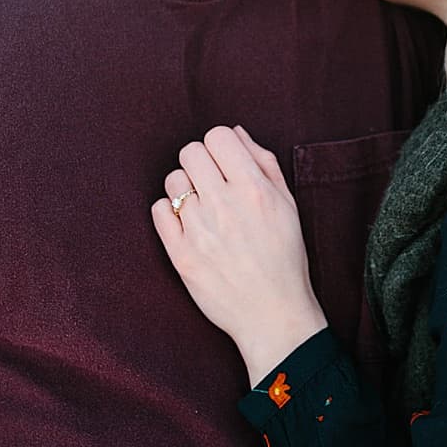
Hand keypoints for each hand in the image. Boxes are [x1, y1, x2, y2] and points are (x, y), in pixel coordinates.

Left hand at [152, 124, 328, 385]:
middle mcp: (225, 205)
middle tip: (211, 185)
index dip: (219, 146)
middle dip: (199, 163)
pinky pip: (158, 210)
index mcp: (254, 189)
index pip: (218, 136)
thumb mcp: (288, 205)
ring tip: (202, 210)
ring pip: (173, 180)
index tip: (224, 164)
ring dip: (184, 189)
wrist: (272, 313)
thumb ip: (264, 163)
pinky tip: (187, 226)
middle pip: (190, 152)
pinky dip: (169, 214)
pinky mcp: (180, 254)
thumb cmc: (284, 258)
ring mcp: (199, 230)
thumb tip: (236, 133)